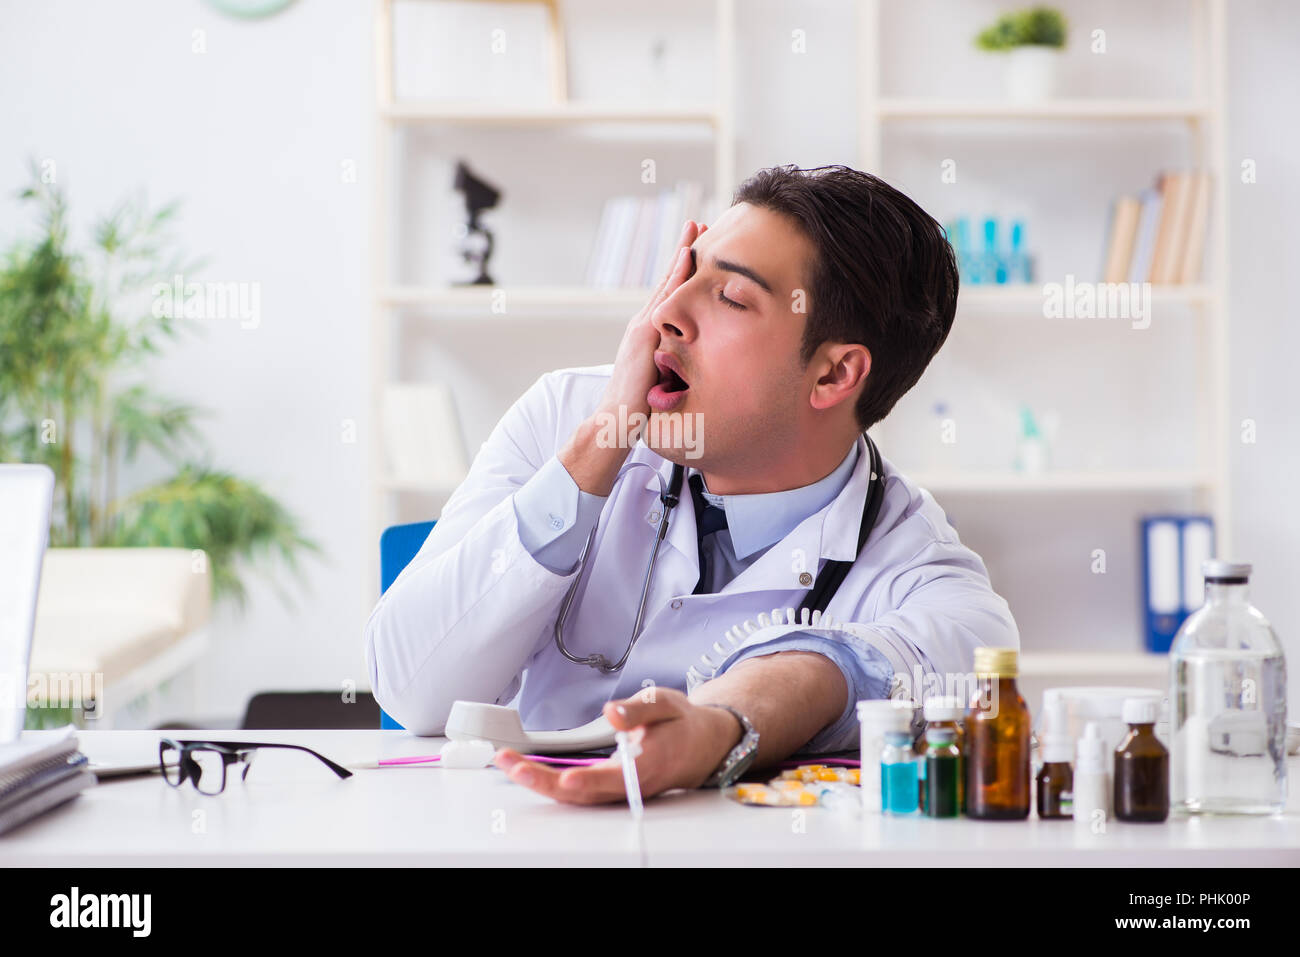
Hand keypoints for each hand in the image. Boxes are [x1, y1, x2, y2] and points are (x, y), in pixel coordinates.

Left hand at [491, 687, 741, 804]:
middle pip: (583, 792)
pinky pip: (577, 791)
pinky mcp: (609, 787)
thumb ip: (637, 710)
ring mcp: (618, 790)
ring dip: (539, 781)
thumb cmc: (682, 724)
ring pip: (575, 795)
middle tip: (511, 764)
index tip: (567, 778)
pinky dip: (548, 781)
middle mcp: (630, 785)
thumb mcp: (665, 704)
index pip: (614, 778)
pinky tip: (526, 770)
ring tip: (508, 763)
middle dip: (543, 780)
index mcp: (648, 765)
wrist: (702, 746)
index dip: (589, 779)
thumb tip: (611, 712)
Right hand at [595, 219, 706, 427]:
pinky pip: (665, 298)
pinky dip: (676, 275)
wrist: (617, 419)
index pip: (670, 295)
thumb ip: (672, 364)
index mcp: (649, 334)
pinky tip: (687, 256)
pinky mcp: (644, 334)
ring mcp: (642, 327)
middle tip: (697, 225)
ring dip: (681, 253)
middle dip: (682, 251)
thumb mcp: (661, 379)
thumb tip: (692, 364)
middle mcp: (643, 324)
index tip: (697, 249)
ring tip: (694, 229)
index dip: (683, 271)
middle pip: (667, 280)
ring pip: (667, 282)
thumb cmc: (639, 407)